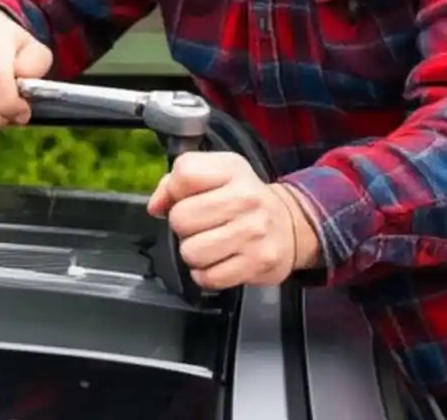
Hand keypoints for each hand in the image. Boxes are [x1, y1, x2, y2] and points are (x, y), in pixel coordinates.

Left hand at [147, 151, 321, 289]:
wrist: (291, 224)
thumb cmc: (244, 200)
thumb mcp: (216, 175)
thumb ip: (177, 183)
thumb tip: (156, 206)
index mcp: (233, 170)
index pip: (185, 174)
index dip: (174, 190)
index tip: (185, 197)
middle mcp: (247, 198)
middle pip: (181, 217)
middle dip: (183, 226)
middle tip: (201, 225)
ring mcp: (254, 232)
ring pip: (191, 251)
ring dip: (194, 252)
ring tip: (210, 244)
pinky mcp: (258, 262)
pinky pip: (208, 277)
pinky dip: (207, 274)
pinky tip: (218, 261)